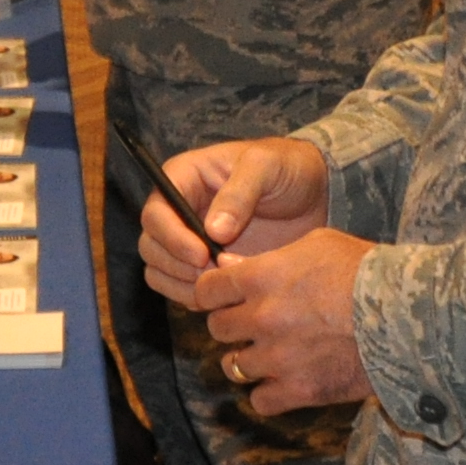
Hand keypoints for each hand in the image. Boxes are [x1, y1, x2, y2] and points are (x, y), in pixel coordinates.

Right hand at [135, 136, 331, 300]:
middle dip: (176, 266)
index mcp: (183, 179)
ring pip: (159, 271)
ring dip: (182, 286)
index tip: (201, 254)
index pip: (155, 212)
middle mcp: (177, 212)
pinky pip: (180, 288)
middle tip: (213, 274)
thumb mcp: (266, 167)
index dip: (171, 237)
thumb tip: (213, 231)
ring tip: (220, 287)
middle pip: (151, 246)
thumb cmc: (287, 168)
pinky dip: (194, 298)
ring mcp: (188, 241)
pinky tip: (224, 296)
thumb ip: (239, 194)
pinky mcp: (203, 266)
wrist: (314, 195)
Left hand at [197, 230, 372, 409]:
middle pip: (217, 329)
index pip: (206, 290)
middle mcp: (262, 318)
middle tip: (253, 324)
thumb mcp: (317, 245)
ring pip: (234, 366)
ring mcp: (278, 357)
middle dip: (232, 326)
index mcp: (262, 277)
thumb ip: (269, 257)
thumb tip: (229, 265)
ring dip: (249, 360)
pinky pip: (259, 400)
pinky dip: (269, 394)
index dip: (213, 294)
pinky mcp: (299, 391)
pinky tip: (285, 381)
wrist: (409, 315)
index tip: (223, 297)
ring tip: (272, 354)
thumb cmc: (368, 272)